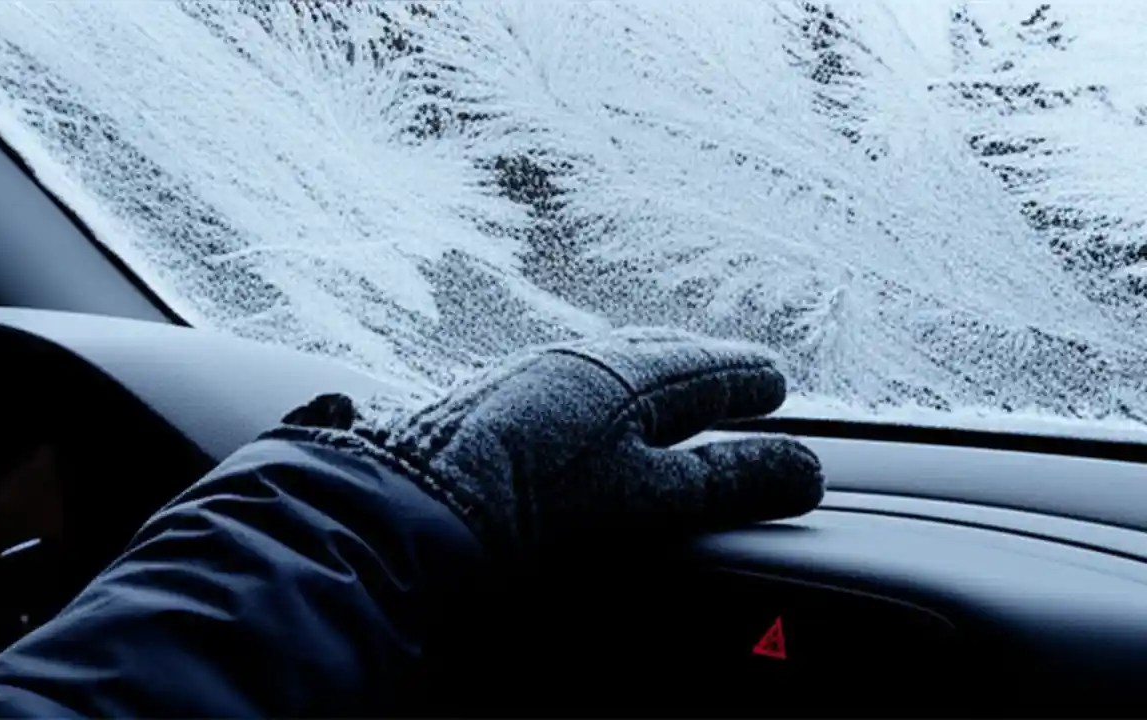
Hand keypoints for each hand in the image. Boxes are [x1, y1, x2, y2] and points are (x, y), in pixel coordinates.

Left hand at [282, 327, 823, 558]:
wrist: (422, 490)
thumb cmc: (539, 493)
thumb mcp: (648, 494)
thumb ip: (727, 482)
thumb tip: (804, 470)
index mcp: (635, 374)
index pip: (711, 371)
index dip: (748, 380)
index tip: (775, 383)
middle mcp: (589, 357)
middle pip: (665, 354)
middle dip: (706, 365)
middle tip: (737, 374)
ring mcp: (540, 367)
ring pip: (616, 359)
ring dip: (654, 368)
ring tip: (671, 381)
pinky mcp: (500, 388)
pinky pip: (574, 371)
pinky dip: (606, 381)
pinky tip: (588, 401)